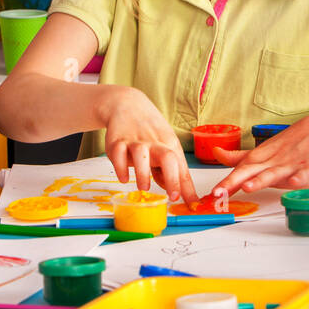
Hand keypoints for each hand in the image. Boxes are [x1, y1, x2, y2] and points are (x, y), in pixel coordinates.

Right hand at [103, 88, 199, 205]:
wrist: (127, 105)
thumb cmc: (150, 131)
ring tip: (144, 187)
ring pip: (141, 155)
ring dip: (143, 174)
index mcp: (169, 145)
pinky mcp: (117, 142)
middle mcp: (154, 143)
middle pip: (167, 158)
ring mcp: (135, 142)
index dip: (185, 186)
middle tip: (173, 196)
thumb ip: (173, 171)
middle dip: (172, 178)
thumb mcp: (167, 147)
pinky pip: (118, 154)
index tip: (191, 203)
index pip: (181, 167)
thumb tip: (182, 195)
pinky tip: (124, 178)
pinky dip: (121, 167)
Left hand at [212, 113, 308, 194]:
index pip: (239, 172)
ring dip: (261, 180)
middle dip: (234, 182)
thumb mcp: (261, 152)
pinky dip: (300, 179)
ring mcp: (290, 166)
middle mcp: (272, 163)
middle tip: (219, 192)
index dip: (225, 182)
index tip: (211, 193)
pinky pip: (305, 175)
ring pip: (274, 174)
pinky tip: (294, 183)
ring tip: (248, 187)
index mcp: (260, 159)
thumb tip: (216, 153)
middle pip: (251, 172)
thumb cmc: (289, 144)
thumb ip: (239, 157)